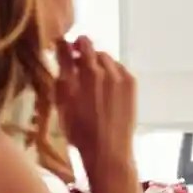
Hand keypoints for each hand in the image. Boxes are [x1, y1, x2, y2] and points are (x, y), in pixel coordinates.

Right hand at [54, 37, 136, 172]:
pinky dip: (112, 70)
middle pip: (89, 47)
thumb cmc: (78, 130)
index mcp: (74, 76)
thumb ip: (61, 76)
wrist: (107, 148)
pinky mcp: (131, 81)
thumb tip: (62, 54)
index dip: (65, 44)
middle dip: (82, 51)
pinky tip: (107, 84)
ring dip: (97, 61)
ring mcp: (117, 75)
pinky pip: (119, 67)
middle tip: (78, 61)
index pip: (68, 47)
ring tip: (93, 76)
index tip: (63, 45)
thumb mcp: (61, 103)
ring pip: (105, 57)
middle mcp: (97, 71)